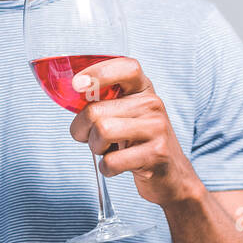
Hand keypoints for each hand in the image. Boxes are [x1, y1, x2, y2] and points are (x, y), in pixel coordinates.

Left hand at [67, 57, 202, 207]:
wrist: (171, 174)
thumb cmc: (136, 140)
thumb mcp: (124, 113)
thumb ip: (101, 100)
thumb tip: (72, 91)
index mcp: (142, 89)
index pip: (127, 68)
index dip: (99, 73)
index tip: (77, 85)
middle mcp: (152, 104)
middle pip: (95, 110)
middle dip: (81, 130)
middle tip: (92, 138)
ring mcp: (157, 128)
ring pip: (102, 132)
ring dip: (95, 148)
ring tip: (107, 150)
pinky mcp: (157, 154)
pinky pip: (111, 161)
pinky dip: (106, 168)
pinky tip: (117, 166)